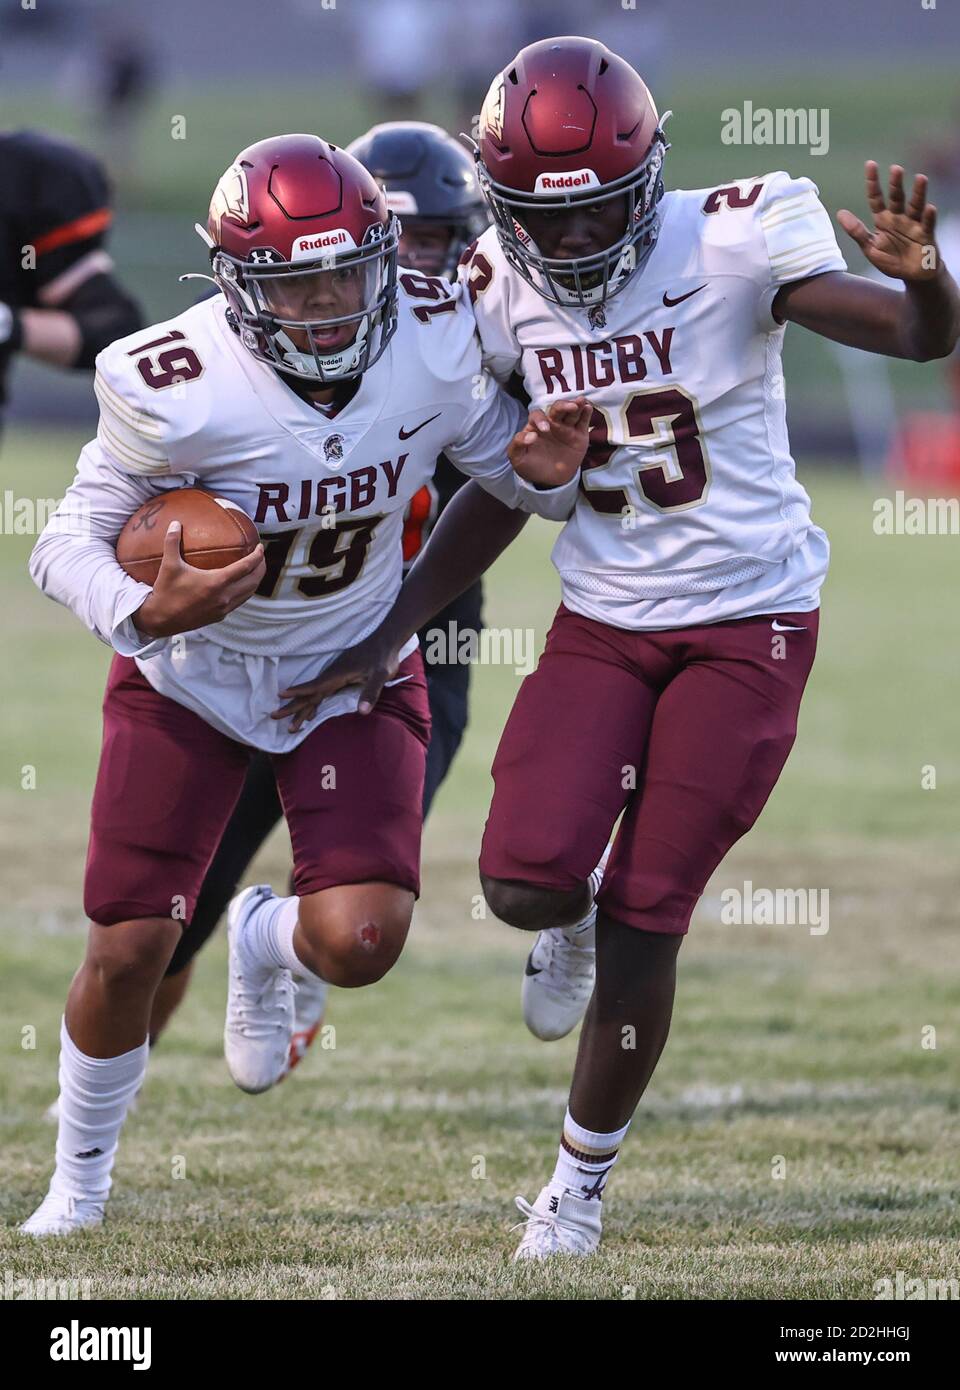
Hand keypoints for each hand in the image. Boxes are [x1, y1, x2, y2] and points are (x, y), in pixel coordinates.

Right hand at [132, 520, 265, 638]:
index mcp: (216, 582)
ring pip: (248, 594)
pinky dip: (244, 592)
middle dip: (261, 568)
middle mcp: (224, 597)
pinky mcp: (219, 616)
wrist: (161, 620)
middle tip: (261, 557)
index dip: (257, 556)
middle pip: (253, 582)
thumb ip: (172, 542)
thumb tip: (175, 523)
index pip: (245, 567)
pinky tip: (239, 585)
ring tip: (254, 570)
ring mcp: (223, 609)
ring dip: (254, 581)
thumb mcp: (168, 565)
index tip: (260, 547)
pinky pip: (238, 602)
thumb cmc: (165, 592)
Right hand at [272, 629, 402, 731]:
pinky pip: (320, 691)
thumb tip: (362, 711)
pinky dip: (312, 702)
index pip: (314, 687)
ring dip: (300, 707)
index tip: (280, 697)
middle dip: (292, 706)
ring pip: (313, 694)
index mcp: (337, 675)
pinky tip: (311, 711)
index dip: (298, 693)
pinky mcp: (339, 676)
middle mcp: (332, 675)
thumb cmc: (383, 658)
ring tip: (289, 722)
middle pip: (308, 693)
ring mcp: (334, 675)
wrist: (385, 641)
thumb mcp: (380, 675)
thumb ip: (370, 692)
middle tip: (274, 716)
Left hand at [508, 396, 591, 487]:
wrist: (549, 480)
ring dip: (577, 405)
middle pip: (557, 409)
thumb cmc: (531, 466)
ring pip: (572, 413)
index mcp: (535, 426)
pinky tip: (588, 407)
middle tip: (571, 407)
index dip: (540, 419)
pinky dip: (586, 414)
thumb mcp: (517, 458)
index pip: (537, 416)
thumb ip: (517, 445)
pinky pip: (583, 422)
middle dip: (563, 406)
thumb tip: (531, 435)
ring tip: (581, 401)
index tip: (545, 429)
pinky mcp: (579, 435)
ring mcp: (566, 428)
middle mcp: (552, 423)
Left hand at [838, 162, 940, 282]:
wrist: (911, 275)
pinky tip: (929, 208)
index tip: (870, 164)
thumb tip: (840, 213)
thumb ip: (857, 231)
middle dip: (896, 184)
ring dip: (918, 193)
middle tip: (895, 169)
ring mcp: (914, 224)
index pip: (876, 198)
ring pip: (916, 206)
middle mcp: (899, 218)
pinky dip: (929, 217)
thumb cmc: (890, 260)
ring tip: (920, 178)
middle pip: (896, 198)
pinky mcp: (926, 235)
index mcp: (883, 220)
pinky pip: (928, 224)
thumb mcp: (870, 248)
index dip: (873, 183)